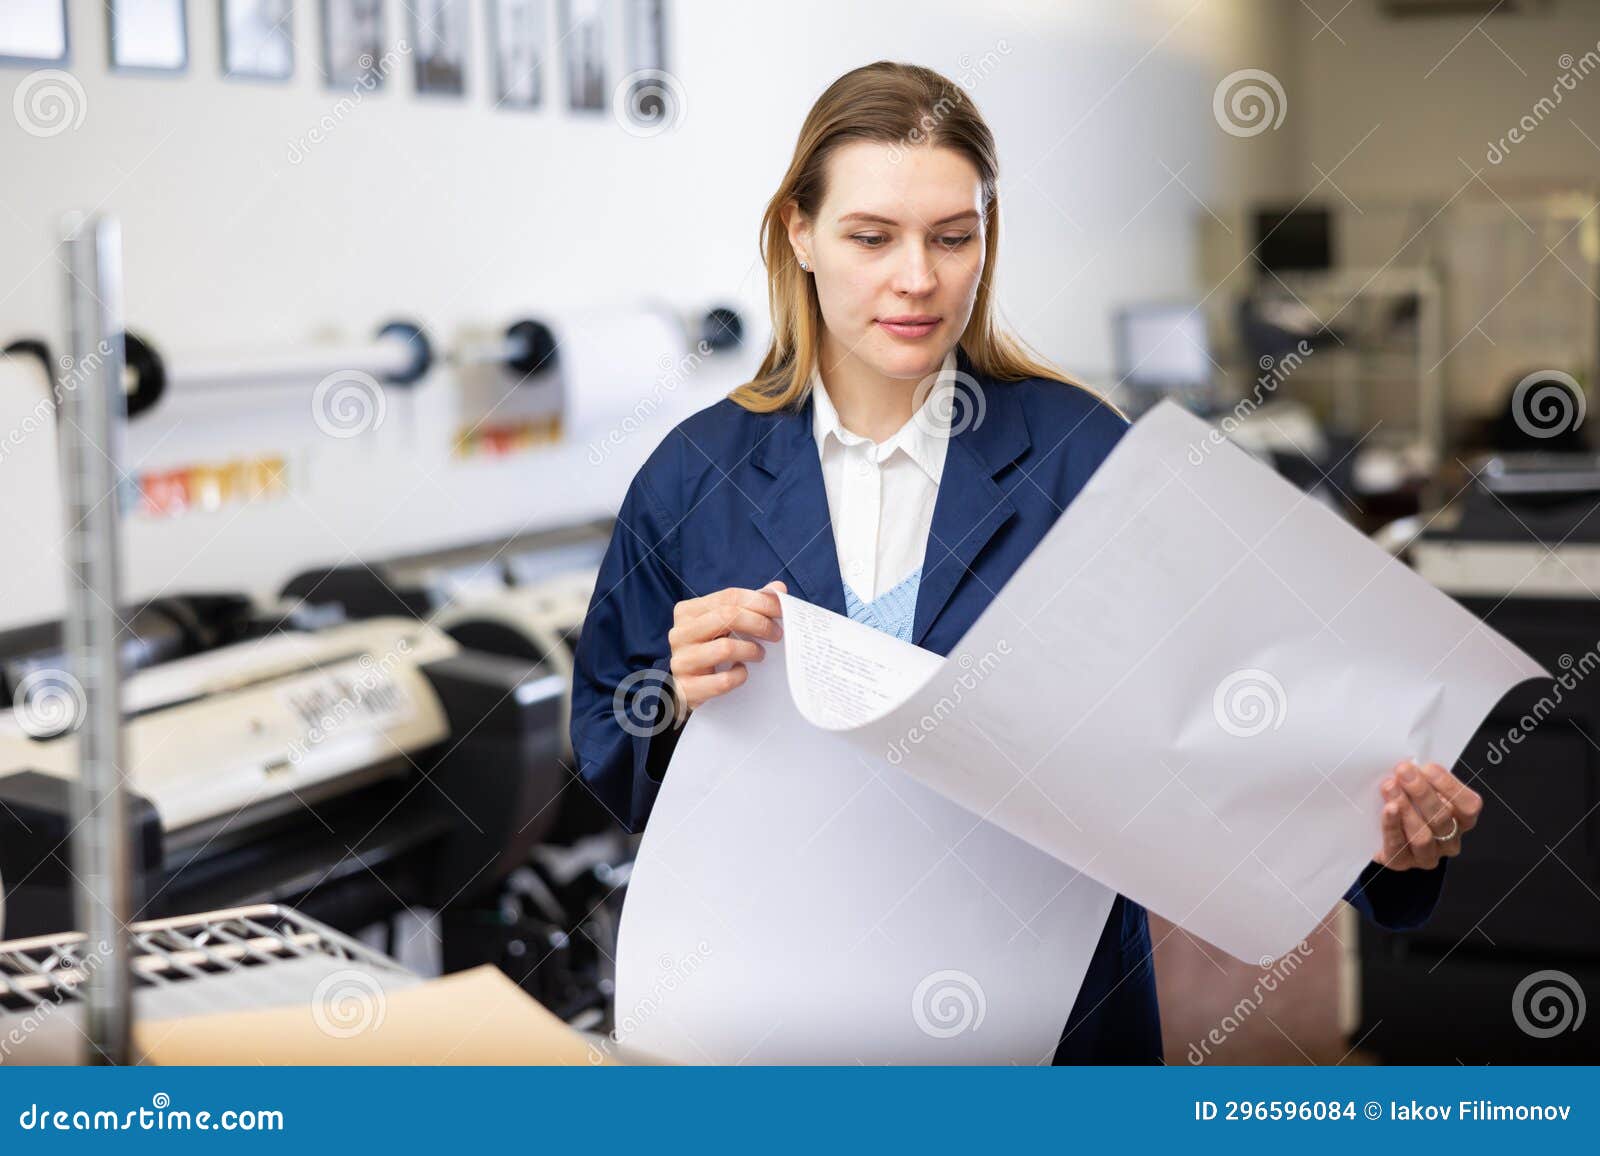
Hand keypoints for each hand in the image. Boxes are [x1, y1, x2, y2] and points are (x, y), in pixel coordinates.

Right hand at [667, 581, 785, 713]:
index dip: (760, 601)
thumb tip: (778, 589)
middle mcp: (679, 633)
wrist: (686, 689)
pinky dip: (739, 676)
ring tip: (760, 654)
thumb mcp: (725, 625)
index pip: (729, 597)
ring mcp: (681, 661)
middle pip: (727, 617)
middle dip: (759, 623)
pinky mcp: (686, 688)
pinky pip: (722, 681)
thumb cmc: (710, 650)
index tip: (781, 611)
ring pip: (725, 648)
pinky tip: (742, 672)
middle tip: (776, 634)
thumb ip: (750, 605)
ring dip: (751, 650)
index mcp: (687, 611)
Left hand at [1373, 759, 1482, 870]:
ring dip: (1406, 809)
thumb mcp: (1421, 790)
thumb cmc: (1408, 805)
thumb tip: (1413, 762)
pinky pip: (1398, 846)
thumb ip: (1424, 778)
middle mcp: (1449, 840)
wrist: (1383, 837)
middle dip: (1422, 792)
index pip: (1469, 806)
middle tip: (1404, 771)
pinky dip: (1392, 826)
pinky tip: (1387, 809)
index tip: (1428, 767)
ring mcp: (1428, 855)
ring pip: (1423, 836)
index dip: (1450, 786)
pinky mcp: (1402, 863)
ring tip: (1390, 787)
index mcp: (1461, 820)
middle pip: (1442, 818)